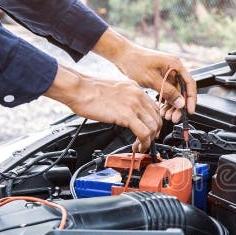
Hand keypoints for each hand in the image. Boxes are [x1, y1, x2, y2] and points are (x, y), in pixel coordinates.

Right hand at [45, 65, 161, 150]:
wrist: (78, 88)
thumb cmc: (89, 90)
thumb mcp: (115, 90)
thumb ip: (125, 99)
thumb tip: (129, 111)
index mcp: (135, 88)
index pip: (154, 107)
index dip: (155, 122)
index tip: (151, 130)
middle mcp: (137, 95)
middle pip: (157, 118)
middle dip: (155, 133)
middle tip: (148, 141)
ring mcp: (133, 105)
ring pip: (153, 126)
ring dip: (149, 140)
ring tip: (142, 146)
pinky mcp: (126, 115)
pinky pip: (143, 133)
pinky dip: (144, 143)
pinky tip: (138, 146)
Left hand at [92, 28, 195, 118]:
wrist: (122, 56)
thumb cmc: (135, 62)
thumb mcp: (152, 78)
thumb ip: (168, 91)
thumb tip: (181, 103)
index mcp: (175, 65)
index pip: (189, 83)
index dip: (191, 98)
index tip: (189, 110)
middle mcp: (174, 69)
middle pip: (183, 91)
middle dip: (180, 106)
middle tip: (175, 118)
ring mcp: (168, 75)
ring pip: (176, 94)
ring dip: (173, 106)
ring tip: (167, 116)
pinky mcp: (162, 79)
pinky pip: (168, 93)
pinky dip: (166, 102)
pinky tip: (162, 110)